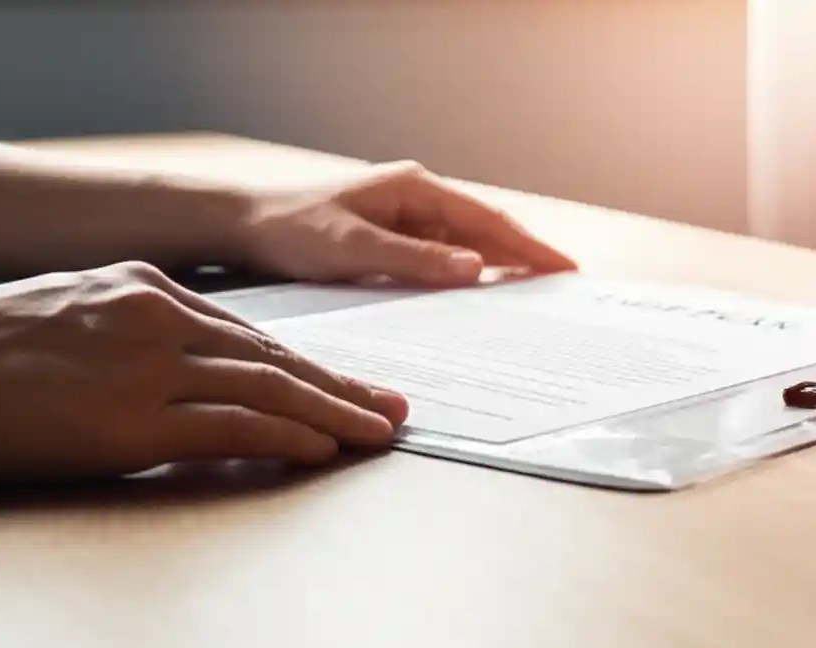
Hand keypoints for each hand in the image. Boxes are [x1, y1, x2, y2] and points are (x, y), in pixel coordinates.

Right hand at [0, 262, 407, 480]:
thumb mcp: (74, 308)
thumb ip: (139, 327)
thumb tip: (192, 359)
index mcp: (148, 287)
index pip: (253, 334)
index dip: (311, 363)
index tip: (352, 382)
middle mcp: (160, 317)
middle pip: (276, 358)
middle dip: (343, 386)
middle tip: (393, 407)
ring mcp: (149, 367)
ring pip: (267, 389)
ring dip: (333, 414)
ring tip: (378, 433)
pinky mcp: (132, 421)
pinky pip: (231, 427)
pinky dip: (284, 437)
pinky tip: (321, 449)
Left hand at [235, 161, 577, 285]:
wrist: (249, 225)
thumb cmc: (294, 230)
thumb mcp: (353, 248)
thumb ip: (415, 259)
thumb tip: (476, 268)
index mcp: (415, 189)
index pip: (486, 219)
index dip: (528, 245)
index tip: (562, 266)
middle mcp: (418, 197)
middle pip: (486, 228)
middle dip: (527, 254)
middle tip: (566, 283)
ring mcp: (409, 216)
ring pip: (469, 242)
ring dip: (504, 264)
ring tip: (540, 290)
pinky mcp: (397, 236)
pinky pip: (445, 254)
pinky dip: (471, 271)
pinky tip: (488, 290)